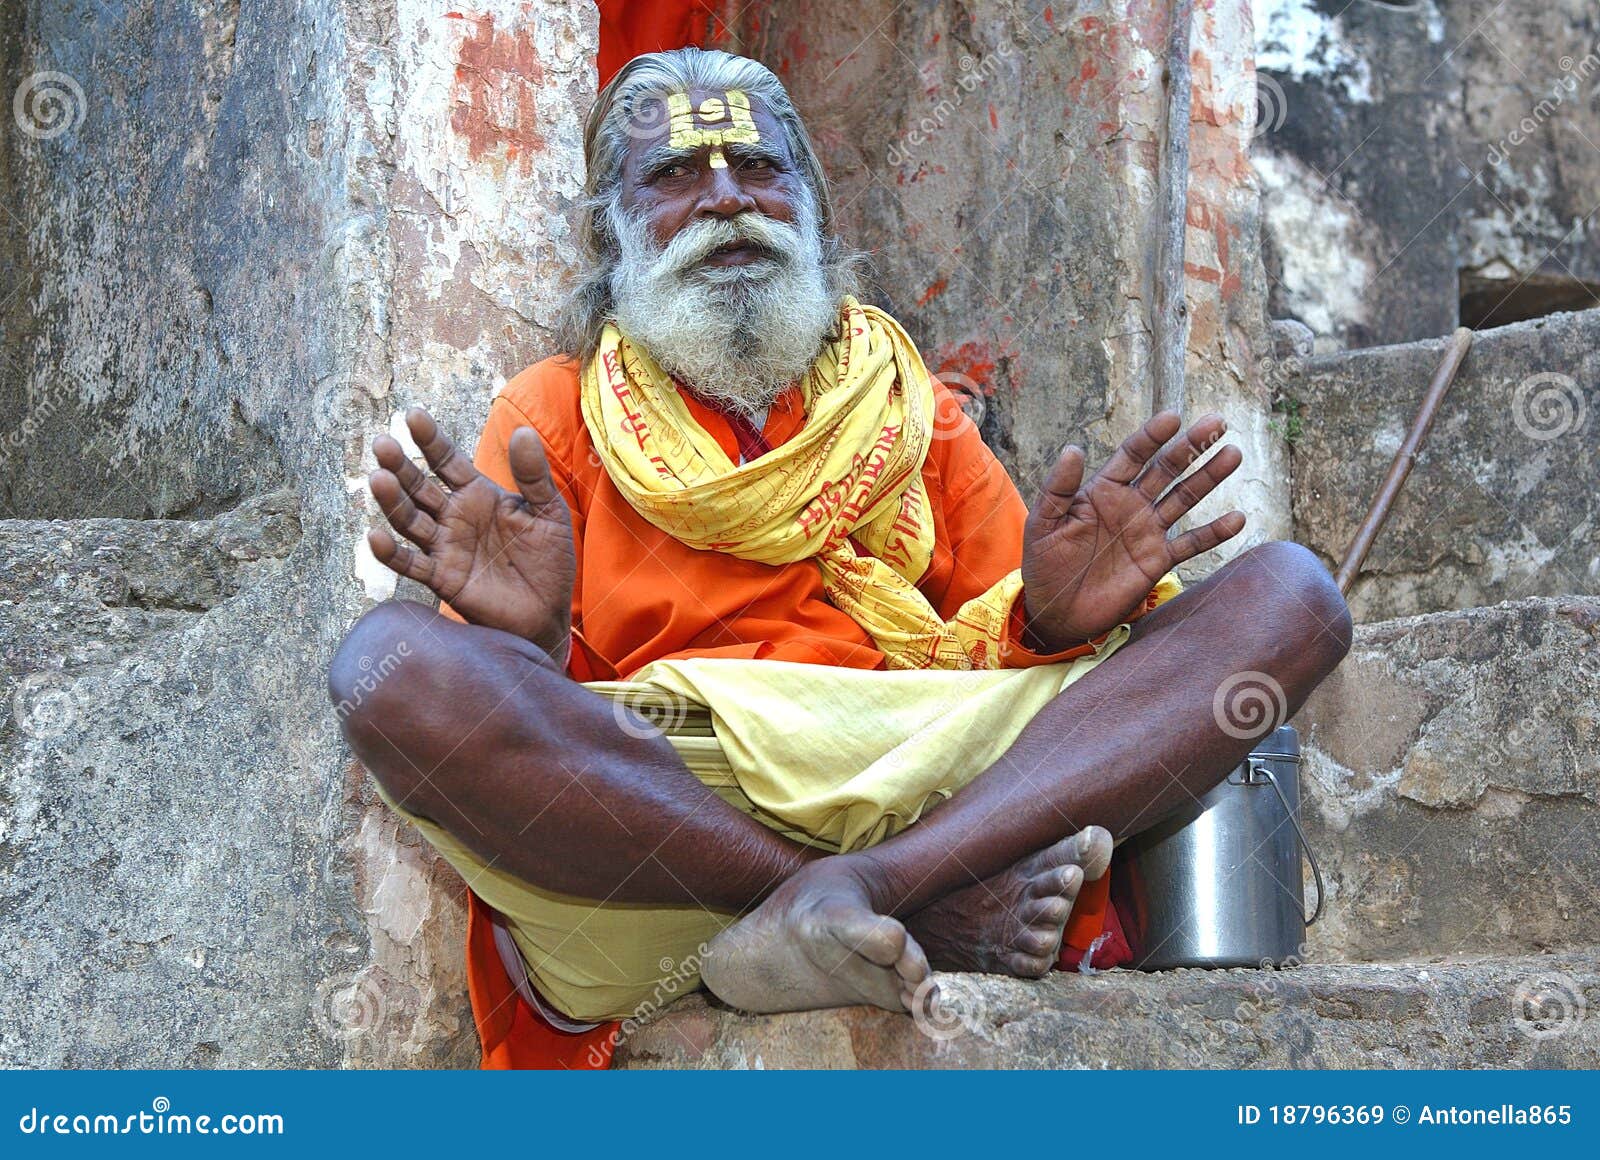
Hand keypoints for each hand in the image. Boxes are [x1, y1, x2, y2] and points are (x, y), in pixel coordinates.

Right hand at [367, 407, 575, 663]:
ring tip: (378, 478)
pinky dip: (392, 554)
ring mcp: (445, 547)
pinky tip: (374, 536)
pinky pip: (412, 564)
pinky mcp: (443, 579)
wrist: (549, 611)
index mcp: (478, 495)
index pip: (447, 461)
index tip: (413, 415)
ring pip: (410, 520)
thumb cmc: (550, 560)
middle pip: (419, 486)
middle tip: (382, 443)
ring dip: (392, 501)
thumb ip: (533, 476)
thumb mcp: (548, 512)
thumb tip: (524, 431)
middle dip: (401, 465)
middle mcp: (454, 517)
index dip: (431, 439)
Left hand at [1020, 411, 1244, 648]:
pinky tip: (1238, 518)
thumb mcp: (1044, 523)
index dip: (1151, 436)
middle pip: (1166, 469)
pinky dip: (1214, 532)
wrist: (1056, 611)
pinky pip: (1191, 543)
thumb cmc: (1044, 563)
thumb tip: (1073, 448)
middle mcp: (1130, 504)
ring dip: (1208, 477)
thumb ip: (1058, 488)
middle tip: (1217, 421)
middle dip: (1190, 446)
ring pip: (1184, 498)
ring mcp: (1147, 531)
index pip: (1132, 455)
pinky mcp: (1158, 560)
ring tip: (1233, 454)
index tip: (1172, 417)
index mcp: (1103, 490)